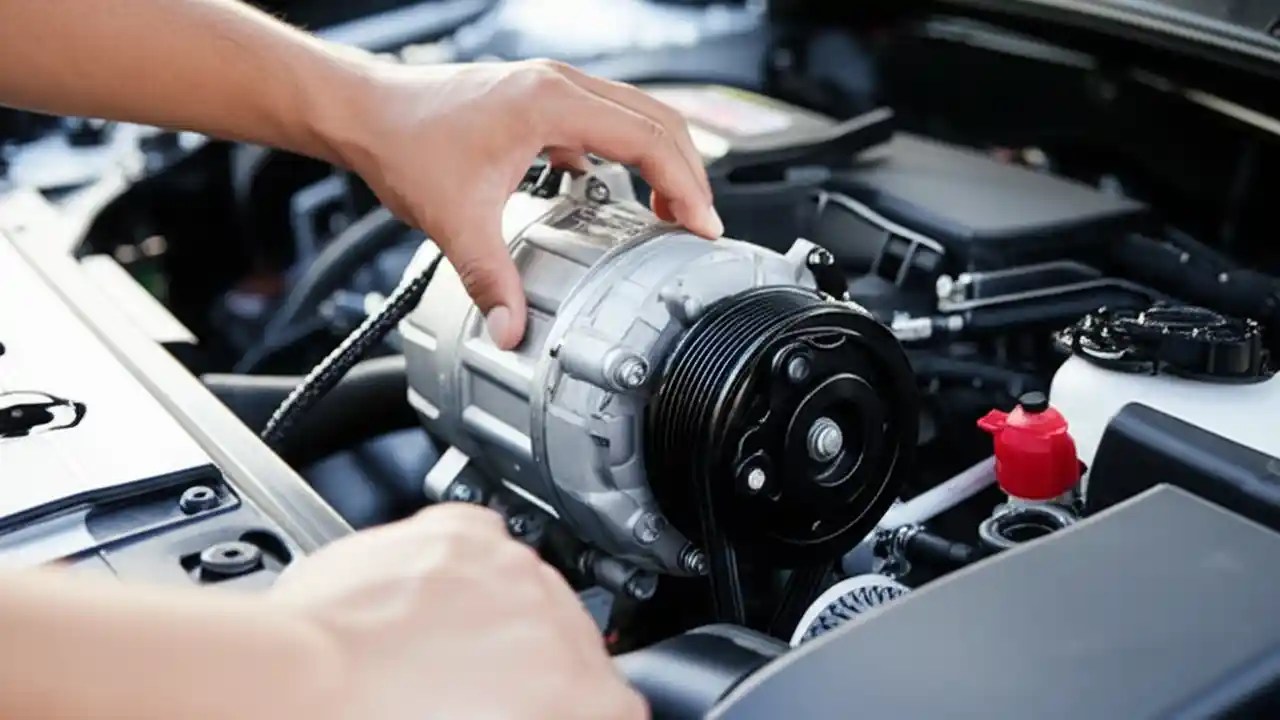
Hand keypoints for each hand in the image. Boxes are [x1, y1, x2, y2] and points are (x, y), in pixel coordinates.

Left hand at [270, 503, 646, 719]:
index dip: (590, 709)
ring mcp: (505, 566)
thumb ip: (533, 708)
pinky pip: (485, 538)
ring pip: (533, 589)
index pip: (619, 701)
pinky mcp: (455, 531)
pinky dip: (469, 565)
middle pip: (577, 642)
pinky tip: (439, 594)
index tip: (564, 711)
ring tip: (446, 649)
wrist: (298, 688)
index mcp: (570, 686)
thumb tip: (526, 701)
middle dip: (540, 668)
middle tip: (488, 695)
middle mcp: (550, 616)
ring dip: (505, 616)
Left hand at [326, 59, 721, 348]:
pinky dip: (628, 153)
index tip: (701, 226)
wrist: (365, 111)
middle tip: (697, 225)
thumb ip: (491, 280)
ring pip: (634, 114)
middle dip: (686, 173)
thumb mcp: (456, 221)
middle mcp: (558, 85)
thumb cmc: (405, 142)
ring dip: (661, 159)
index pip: (648, 140)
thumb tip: (513, 329)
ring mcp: (550, 88)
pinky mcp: (539, 100)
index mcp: (552, 103)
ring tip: (671, 210)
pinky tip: (618, 191)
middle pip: (656, 120)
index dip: (684, 186)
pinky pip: (606, 120)